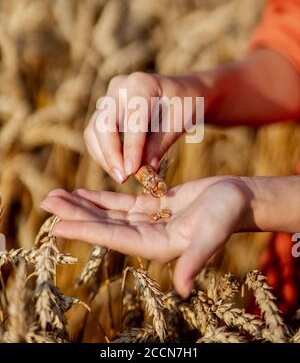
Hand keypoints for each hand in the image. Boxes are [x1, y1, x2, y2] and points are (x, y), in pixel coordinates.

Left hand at [41, 176, 252, 296]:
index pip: (113, 238)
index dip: (85, 230)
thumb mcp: (211, 235)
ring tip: (57, 195)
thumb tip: (183, 290)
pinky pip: (122, 203)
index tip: (57, 224)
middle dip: (75, 214)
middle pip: (104, 225)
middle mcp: (148, 236)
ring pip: (109, 213)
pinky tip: (83, 192)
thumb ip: (195, 260)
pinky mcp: (154, 206)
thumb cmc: (227, 214)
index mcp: (157, 246)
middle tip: (47, 202)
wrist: (239, 198)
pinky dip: (102, 198)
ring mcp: (149, 222)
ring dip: (83, 204)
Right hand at [84, 72, 207, 182]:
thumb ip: (160, 144)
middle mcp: (120, 87)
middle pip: (103, 124)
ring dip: (104, 157)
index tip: (132, 172)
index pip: (131, 120)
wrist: (182, 91)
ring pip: (94, 130)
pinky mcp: (104, 109)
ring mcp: (109, 97)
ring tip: (122, 177)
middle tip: (123, 178)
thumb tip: (144, 171)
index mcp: (142, 83)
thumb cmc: (186, 104)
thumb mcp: (180, 122)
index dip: (130, 148)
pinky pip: (95, 134)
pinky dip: (103, 153)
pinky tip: (118, 168)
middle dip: (110, 154)